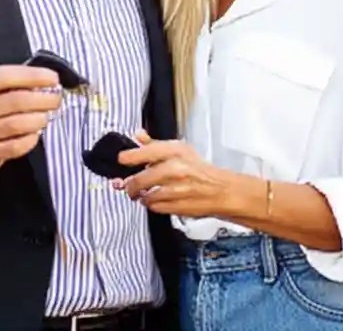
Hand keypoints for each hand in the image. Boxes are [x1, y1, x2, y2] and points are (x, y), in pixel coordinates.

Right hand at [0, 65, 62, 177]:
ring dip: (38, 119)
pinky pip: (15, 146)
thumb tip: (47, 82)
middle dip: (42, 99)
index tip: (52, 78)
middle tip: (56, 99)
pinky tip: (35, 134)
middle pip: (15, 101)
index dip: (32, 76)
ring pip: (16, 124)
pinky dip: (31, 139)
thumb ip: (14, 85)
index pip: (4, 76)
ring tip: (46, 116)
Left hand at [114, 131, 232, 217]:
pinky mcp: (177, 206)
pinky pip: (154, 207)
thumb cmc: (200, 170)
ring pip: (145, 195)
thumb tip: (139, 135)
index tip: (121, 160)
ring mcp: (176, 189)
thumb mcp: (180, 150)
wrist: (221, 190)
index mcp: (175, 152)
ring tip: (141, 193)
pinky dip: (151, 204)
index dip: (129, 157)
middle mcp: (175, 169)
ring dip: (140, 195)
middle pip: (140, 179)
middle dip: (130, 184)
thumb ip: (155, 144)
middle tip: (128, 185)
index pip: (145, 152)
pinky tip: (155, 199)